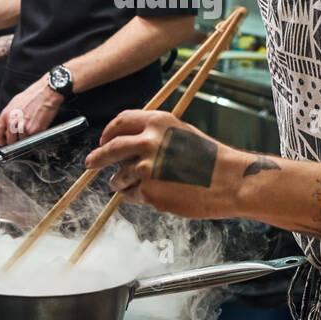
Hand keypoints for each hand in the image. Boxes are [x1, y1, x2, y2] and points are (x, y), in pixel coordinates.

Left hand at [0, 75, 63, 145]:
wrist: (46, 92)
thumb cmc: (32, 96)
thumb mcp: (14, 103)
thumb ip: (9, 116)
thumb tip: (6, 124)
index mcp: (6, 114)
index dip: (0, 141)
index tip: (4, 142)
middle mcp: (13, 122)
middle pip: (10, 141)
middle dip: (15, 141)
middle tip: (21, 135)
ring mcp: (23, 127)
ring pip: (22, 142)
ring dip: (26, 138)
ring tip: (31, 127)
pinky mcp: (34, 130)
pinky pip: (32, 139)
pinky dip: (35, 136)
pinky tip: (37, 126)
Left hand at [84, 110, 244, 216]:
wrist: (229, 180)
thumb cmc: (210, 159)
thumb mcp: (181, 133)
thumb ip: (154, 136)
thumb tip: (129, 145)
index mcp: (157, 122)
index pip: (121, 122)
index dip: (108, 132)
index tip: (103, 140)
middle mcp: (148, 141)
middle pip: (109, 148)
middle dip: (97, 158)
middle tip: (91, 163)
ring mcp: (146, 167)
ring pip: (119, 177)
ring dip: (121, 182)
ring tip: (140, 185)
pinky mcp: (148, 190)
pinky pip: (131, 195)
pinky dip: (136, 197)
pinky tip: (154, 195)